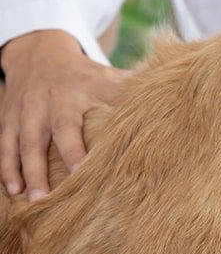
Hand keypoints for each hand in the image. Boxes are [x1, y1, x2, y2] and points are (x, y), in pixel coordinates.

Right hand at [0, 29, 125, 200]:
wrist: (41, 53)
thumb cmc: (85, 73)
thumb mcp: (108, 75)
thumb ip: (133, 89)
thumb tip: (171, 99)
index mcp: (87, 86)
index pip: (101, 108)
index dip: (105, 129)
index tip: (110, 155)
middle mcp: (57, 98)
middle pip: (62, 127)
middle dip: (67, 153)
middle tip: (74, 180)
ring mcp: (31, 109)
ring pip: (28, 141)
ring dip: (31, 170)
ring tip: (37, 199)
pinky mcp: (10, 118)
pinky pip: (5, 145)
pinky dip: (7, 168)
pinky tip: (12, 191)